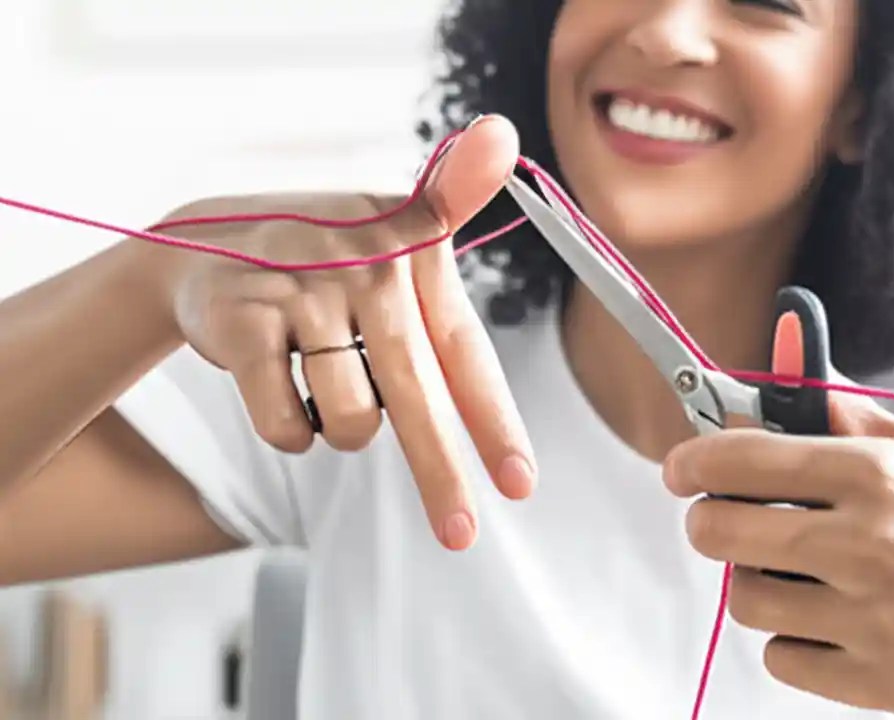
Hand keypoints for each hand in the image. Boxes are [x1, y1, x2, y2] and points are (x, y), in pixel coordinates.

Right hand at [141, 115, 533, 550]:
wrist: (205, 240)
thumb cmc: (324, 270)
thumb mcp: (393, 264)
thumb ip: (447, 325)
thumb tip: (505, 311)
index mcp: (419, 252)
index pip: (466, 352)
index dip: (496, 421)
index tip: (519, 482)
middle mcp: (368, 264)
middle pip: (414, 390)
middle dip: (440, 472)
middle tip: (460, 534)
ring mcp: (304, 287)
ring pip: (351, 416)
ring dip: (346, 432)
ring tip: (327, 388)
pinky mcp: (245, 317)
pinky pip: (285, 422)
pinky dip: (289, 431)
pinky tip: (280, 390)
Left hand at [662, 341, 893, 714]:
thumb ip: (847, 418)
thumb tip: (771, 376)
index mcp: (883, 477)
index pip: (746, 459)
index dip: (694, 461)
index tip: (679, 469)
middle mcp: (876, 545)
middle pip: (722, 533)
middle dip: (710, 522)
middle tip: (724, 521)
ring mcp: (878, 621)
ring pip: (746, 601)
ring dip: (758, 584)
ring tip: (801, 573)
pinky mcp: (882, 683)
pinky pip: (781, 659)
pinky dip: (795, 640)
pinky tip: (837, 620)